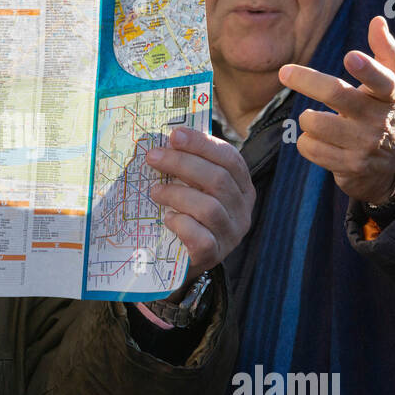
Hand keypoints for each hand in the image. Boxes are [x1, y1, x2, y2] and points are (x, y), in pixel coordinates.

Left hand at [146, 126, 254, 290]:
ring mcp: (231, 234)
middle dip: (182, 163)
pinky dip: (181, 224)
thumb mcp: (195, 188)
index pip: (230, 158)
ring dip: (177, 194)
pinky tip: (167, 219)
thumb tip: (164, 141)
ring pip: (209, 207)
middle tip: (153, 157)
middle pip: (218, 179)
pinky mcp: (214, 255)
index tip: (174, 135)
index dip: (202, 144)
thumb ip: (189, 167)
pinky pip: (201, 237)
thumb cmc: (189, 215)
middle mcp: (242, 210)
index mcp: (241, 187)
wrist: (184, 260)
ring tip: (155, 191)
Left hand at [278, 15, 394, 205]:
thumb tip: (377, 20)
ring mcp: (365, 145)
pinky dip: (305, 141)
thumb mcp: (394, 84)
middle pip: (337, 95)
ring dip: (307, 118)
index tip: (350, 57)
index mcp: (391, 95)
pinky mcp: (350, 166)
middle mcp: (379, 120)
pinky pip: (310, 148)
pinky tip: (317, 140)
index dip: (367, 69)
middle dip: (306, 80)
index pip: (383, 80)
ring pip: (316, 123)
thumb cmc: (387, 113)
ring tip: (314, 118)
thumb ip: (386, 52)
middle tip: (285, 72)